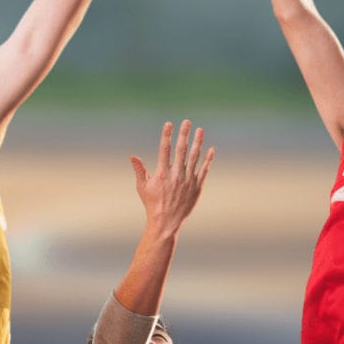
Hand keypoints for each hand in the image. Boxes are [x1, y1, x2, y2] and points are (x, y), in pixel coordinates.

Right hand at [129, 120, 214, 235]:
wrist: (166, 222)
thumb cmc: (152, 204)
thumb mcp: (142, 187)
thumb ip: (139, 170)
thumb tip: (132, 156)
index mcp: (162, 174)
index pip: (164, 149)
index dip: (167, 135)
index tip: (169, 124)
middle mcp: (176, 175)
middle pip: (181, 150)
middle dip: (184, 134)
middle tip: (186, 121)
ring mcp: (188, 180)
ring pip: (195, 157)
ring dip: (198, 142)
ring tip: (200, 130)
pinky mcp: (197, 187)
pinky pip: (204, 170)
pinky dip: (208, 160)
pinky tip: (211, 149)